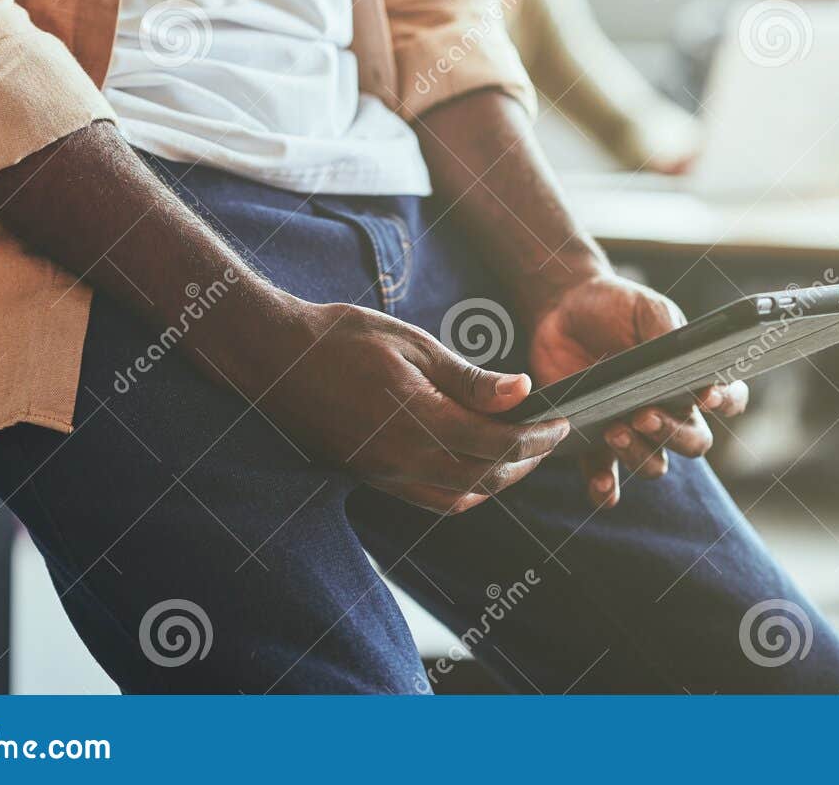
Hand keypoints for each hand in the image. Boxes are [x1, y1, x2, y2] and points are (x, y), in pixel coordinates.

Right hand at [247, 298, 569, 514]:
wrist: (274, 358)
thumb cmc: (343, 338)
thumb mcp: (414, 344)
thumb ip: (470, 378)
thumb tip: (524, 390)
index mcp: (417, 420)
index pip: (497, 443)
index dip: (538, 437)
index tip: (564, 421)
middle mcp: (402, 459)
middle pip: (486, 477)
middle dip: (528, 461)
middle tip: (553, 437)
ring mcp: (385, 475)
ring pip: (462, 496)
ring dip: (500, 480)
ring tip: (525, 452)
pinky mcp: (373, 479)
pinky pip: (432, 500)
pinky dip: (467, 490)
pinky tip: (480, 466)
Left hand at [527, 275, 748, 508]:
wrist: (562, 307)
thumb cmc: (614, 306)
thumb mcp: (646, 308)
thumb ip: (669, 333)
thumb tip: (690, 369)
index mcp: (691, 377)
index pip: (729, 399)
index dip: (727, 403)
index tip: (707, 396)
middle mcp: (669, 410)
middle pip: (694, 442)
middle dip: (674, 434)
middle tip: (644, 413)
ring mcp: (633, 429)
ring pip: (655, 464)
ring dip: (640, 455)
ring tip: (614, 429)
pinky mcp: (595, 442)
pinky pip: (605, 477)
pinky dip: (606, 489)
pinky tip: (602, 486)